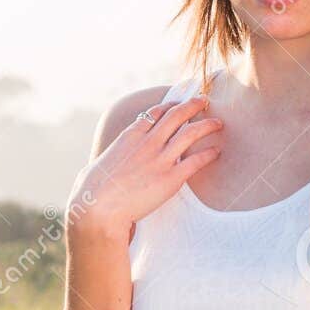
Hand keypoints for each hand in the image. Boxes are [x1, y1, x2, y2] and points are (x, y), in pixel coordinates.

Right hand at [67, 93, 222, 240]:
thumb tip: (92, 173)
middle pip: (176, 115)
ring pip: (190, 133)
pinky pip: (196, 161)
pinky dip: (208, 154)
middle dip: (193, 105)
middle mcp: (147, 143)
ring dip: (207, 125)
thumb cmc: (92, 192)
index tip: (180, 103)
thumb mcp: (97, 166)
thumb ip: (105, 166)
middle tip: (205, 101)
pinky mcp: (170, 179)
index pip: (155, 113)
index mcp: (130, 136)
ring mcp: (160, 160)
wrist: (98, 208)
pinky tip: (216, 152)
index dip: (170, 106)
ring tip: (218, 123)